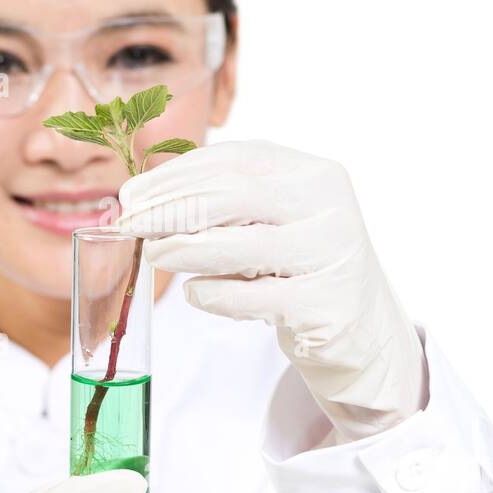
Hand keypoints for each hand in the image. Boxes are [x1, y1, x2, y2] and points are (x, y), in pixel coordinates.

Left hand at [117, 139, 427, 444]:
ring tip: (154, 255)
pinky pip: (252, 297)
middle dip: (170, 209)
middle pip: (232, 195)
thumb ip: (222, 204)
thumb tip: (140, 198)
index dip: (174, 175)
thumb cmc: (300, 270)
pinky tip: (196, 294)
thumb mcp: (270, 223)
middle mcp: (328, 205)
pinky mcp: (326, 305)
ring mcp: (332, 254)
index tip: (130, 196)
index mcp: (311, 173)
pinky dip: (212, 295)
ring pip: (240, 245)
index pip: (233, 160)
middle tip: (129, 225)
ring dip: (184, 250)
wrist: (362, 332)